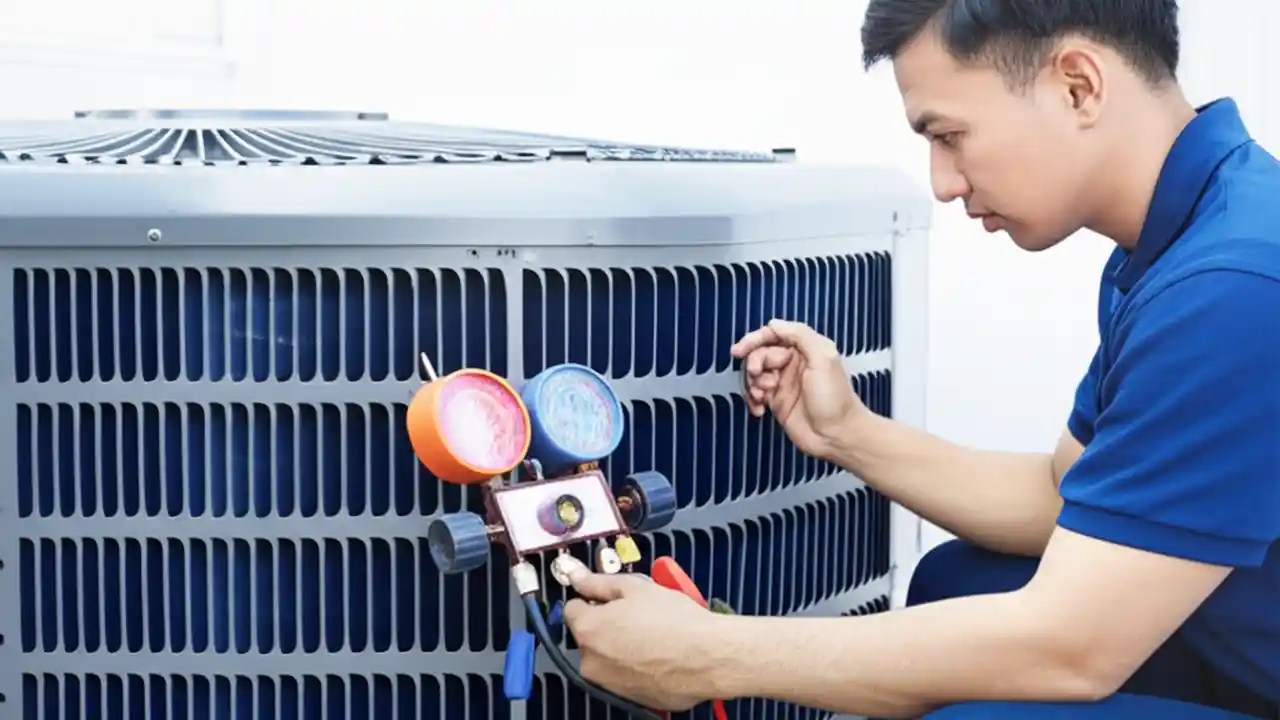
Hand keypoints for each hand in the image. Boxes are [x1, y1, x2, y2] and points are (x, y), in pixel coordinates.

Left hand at [561, 566, 726, 711]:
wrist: (707, 657)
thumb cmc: (672, 618)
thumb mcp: (635, 587)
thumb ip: (597, 582)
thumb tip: (575, 575)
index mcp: (587, 631)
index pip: (572, 610)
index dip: (592, 600)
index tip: (611, 600)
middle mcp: (591, 662)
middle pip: (589, 636)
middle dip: (606, 625)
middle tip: (637, 615)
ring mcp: (610, 684)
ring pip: (607, 658)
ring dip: (620, 647)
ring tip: (652, 636)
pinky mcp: (630, 698)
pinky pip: (626, 676)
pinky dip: (636, 666)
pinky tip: (658, 655)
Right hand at [731, 319, 865, 458]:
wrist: (837, 435)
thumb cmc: (835, 398)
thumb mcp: (823, 357)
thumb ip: (800, 335)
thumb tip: (774, 324)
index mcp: (804, 349)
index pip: (773, 335)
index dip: (754, 340)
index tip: (739, 350)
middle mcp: (792, 364)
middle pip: (760, 354)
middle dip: (754, 365)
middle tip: (760, 377)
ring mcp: (783, 383)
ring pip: (754, 375)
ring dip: (752, 384)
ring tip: (763, 396)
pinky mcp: (776, 402)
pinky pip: (755, 394)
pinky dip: (752, 400)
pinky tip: (759, 408)